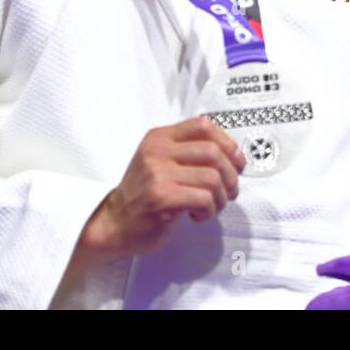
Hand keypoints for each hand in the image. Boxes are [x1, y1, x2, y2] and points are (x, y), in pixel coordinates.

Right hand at [66, 117, 245, 278]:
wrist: (113, 224)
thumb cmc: (143, 195)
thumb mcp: (160, 162)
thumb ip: (189, 153)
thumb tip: (234, 155)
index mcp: (159, 137)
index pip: (203, 126)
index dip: (227, 143)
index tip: (236, 162)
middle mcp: (157, 151)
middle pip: (213, 152)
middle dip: (230, 175)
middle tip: (230, 191)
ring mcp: (157, 173)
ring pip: (212, 178)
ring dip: (221, 197)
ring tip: (212, 206)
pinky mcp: (161, 197)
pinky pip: (203, 198)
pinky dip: (209, 210)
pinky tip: (198, 215)